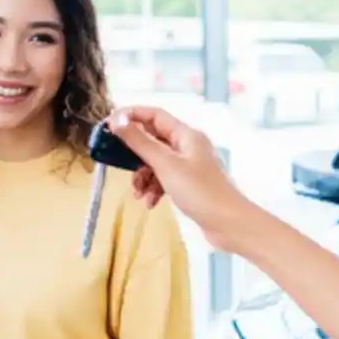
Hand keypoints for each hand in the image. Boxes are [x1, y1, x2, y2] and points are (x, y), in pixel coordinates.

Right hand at [110, 106, 256, 251]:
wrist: (229, 224)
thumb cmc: (202, 192)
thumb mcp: (165, 165)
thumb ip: (140, 142)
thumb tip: (117, 121)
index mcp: (187, 135)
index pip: (154, 115)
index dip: (130, 116)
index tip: (109, 124)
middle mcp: (189, 146)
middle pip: (153, 140)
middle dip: (134, 154)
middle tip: (116, 162)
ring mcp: (190, 166)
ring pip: (156, 163)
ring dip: (142, 177)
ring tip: (138, 193)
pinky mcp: (189, 184)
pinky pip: (164, 179)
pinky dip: (154, 189)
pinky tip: (151, 203)